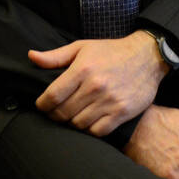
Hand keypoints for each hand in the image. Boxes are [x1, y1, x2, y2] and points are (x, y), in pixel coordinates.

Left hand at [31, 31, 167, 135]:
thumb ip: (56, 56)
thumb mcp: (82, 47)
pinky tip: (87, 122)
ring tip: (71, 117)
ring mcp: (109, 101)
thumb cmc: (111, 51)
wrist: (147, 56)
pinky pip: (98, 131)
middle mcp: (95, 86)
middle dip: (54, 115)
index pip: (53, 95)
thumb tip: (32, 57)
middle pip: (64, 112)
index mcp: (82, 69)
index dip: (42, 105)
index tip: (41, 106)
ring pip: (79, 124)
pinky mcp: (122, 112)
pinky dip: (89, 130)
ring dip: (71, 123)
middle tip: (54, 113)